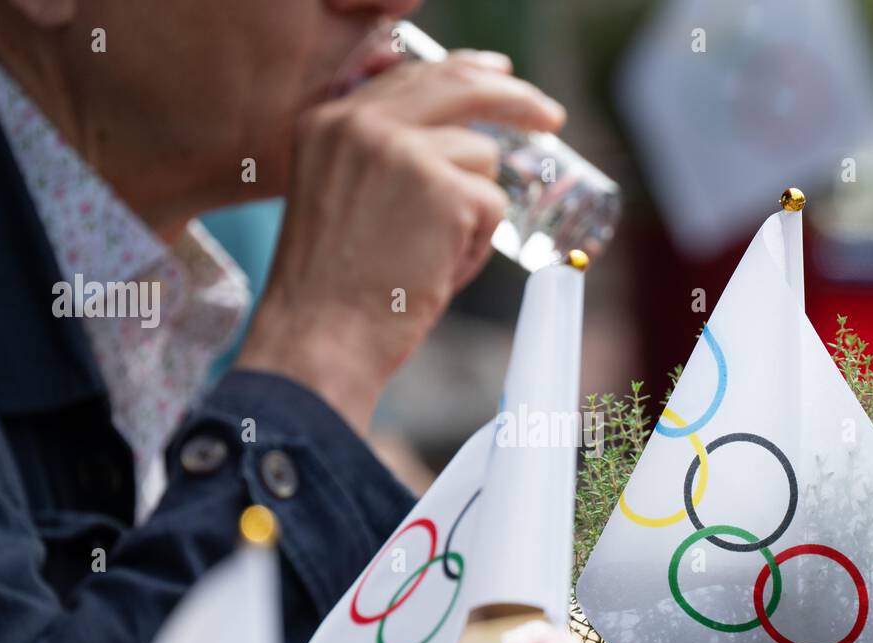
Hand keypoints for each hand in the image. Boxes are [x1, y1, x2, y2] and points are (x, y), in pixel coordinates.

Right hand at [236, 53, 564, 432]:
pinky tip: (437, 271)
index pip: (413, 74)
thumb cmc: (334, 290)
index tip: (500, 76)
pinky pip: (493, 205)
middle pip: (461, 85)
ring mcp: (404, 151)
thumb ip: (382, 156)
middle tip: (551, 119)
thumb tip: (464, 132)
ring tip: (429, 257)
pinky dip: (478, 245)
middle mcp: (361, 122)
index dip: (465, 74)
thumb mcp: (340, 198)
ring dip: (474, 211)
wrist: (321, 338)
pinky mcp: (443, 190)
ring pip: (482, 159)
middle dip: (514, 99)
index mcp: (328, 120)